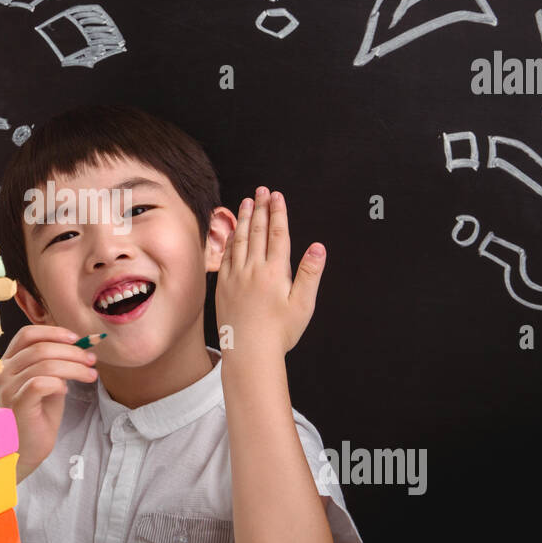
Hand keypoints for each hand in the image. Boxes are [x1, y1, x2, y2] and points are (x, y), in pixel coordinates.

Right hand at [0, 325, 98, 481]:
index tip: (77, 339)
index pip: (27, 335)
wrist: (27, 449)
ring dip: (73, 367)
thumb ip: (56, 363)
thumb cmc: (38, 416)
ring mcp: (8, 388)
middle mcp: (3, 372)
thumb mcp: (48, 383)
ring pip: (44, 364)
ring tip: (89, 375)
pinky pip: (41, 383)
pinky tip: (66, 391)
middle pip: (40, 348)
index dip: (54, 332)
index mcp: (8, 363)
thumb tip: (81, 346)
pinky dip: (59, 383)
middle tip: (91, 359)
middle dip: (72, 351)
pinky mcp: (17, 404)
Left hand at [215, 187, 324, 356]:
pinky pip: (226, 256)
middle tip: (261, 190)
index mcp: (275, 273)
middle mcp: (253, 270)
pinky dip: (230, 240)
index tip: (277, 196)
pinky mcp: (223, 285)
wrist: (249, 352)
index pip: (278, 235)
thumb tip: (318, 247)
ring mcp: (236, 277)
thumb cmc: (279, 332)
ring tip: (247, 202)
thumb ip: (310, 273)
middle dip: (261, 208)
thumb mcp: (303, 304)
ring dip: (245, 219)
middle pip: (259, 232)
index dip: (278, 213)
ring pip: (240, 240)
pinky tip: (233, 232)